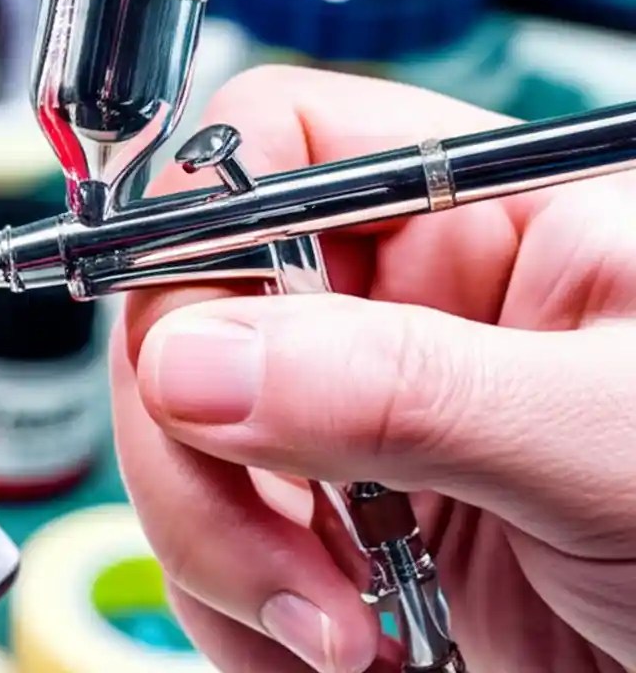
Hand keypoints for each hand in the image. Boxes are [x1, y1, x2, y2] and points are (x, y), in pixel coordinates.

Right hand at [111, 65, 635, 672]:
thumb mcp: (613, 442)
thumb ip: (408, 388)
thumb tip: (200, 359)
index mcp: (485, 222)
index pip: (273, 152)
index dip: (201, 235)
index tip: (194, 362)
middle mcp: (402, 313)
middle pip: (190, 315)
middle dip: (201, 450)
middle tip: (279, 558)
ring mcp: (358, 427)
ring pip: (183, 442)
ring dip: (226, 554)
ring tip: (342, 634)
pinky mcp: (339, 532)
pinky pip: (212, 544)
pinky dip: (238, 613)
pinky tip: (329, 651)